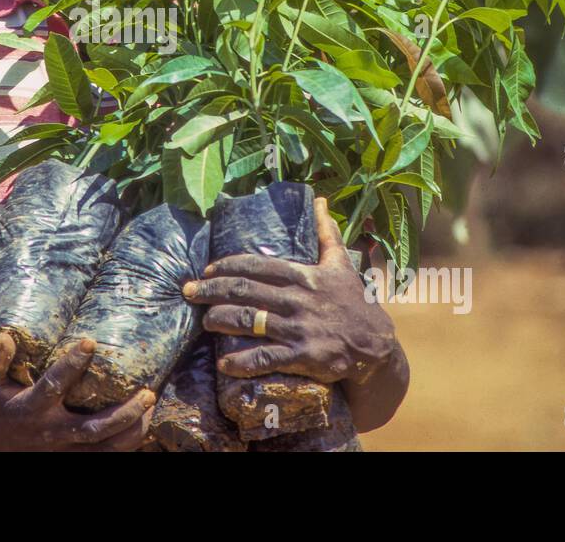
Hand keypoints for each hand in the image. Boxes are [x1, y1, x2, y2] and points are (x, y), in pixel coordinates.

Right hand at [0, 332, 155, 450]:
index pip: (54, 386)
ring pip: (105, 448)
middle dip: (123, 413)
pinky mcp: (69, 459)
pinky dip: (126, 444)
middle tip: (147, 391)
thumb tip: (6, 336)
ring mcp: (62, 451)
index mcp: (29, 409)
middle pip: (94, 428)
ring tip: (151, 406)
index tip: (90, 341)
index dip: (72, 364)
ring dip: (132, 430)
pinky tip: (143, 425)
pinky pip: (103, 457)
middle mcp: (50, 433)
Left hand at [182, 197, 398, 385]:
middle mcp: (297, 300)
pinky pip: (265, 358)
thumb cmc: (354, 302)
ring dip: (220, 320)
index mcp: (304, 275)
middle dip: (211, 290)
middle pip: (244, 291)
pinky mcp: (302, 356)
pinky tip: (224, 363)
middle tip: (188, 291)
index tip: (207, 270)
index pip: (256, 265)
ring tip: (203, 321)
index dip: (227, 267)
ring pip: (248, 321)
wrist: (375, 345)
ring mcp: (298, 328)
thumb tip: (319, 200)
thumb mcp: (341, 264)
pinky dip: (241, 361)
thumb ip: (326, 233)